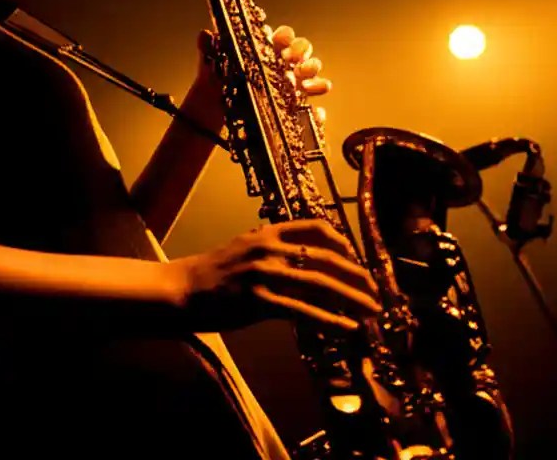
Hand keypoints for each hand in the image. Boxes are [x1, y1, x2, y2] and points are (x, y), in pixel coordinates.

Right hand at [172, 219, 380, 332]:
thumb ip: (274, 249)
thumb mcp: (244, 248)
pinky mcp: (259, 301)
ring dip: (352, 299)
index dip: (344, 244)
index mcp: (267, 232)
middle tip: (375, 291)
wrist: (181, 288)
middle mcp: (269, 248)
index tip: (356, 259)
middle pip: (327, 258)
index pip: (316, 228)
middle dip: (357, 276)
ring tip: (371, 311)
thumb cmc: (212, 272)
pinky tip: (347, 327)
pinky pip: (304, 311)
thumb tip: (310, 262)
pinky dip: (330, 320)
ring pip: (321, 285)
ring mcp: (264, 274)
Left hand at [192, 25, 332, 125]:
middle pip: (302, 50)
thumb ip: (208, 49)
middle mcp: (282, 62)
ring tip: (304, 84)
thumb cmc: (217, 79)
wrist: (215, 108)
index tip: (280, 40)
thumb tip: (204, 35)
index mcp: (266, 47)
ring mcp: (291, 83)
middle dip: (302, 52)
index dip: (284, 36)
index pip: (282, 36)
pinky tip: (314, 112)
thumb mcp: (211, 63)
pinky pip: (313, 108)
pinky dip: (317, 111)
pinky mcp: (294, 106)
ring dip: (313, 76)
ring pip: (312, 73)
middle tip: (293, 61)